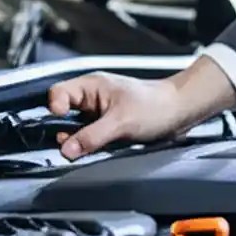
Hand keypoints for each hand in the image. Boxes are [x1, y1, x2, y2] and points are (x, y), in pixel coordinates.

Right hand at [48, 56, 235, 159]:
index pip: (57, 94)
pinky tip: (100, 149)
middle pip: (62, 115)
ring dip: (79, 141)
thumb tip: (66, 150)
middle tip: (75, 144)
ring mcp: (98, 113)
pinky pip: (89, 138)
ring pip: (75, 130)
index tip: (61, 125)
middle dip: (66, 132)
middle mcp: (91, 98)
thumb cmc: (156, 106)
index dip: (55, 110)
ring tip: (92, 146)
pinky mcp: (107, 128)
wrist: (180, 112)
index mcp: (91, 86)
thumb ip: (91, 136)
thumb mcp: (121, 122)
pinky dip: (90, 146)